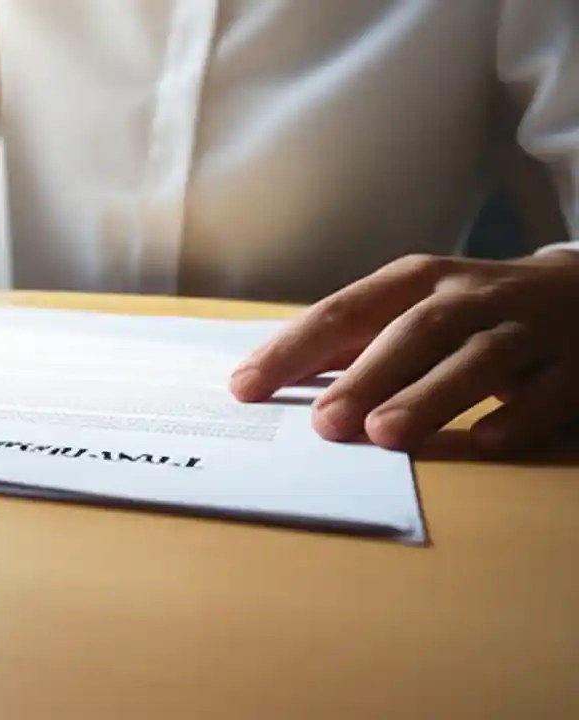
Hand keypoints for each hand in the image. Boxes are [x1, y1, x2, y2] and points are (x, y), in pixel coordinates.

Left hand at [229, 252, 578, 453]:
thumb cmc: (470, 312)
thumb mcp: (411, 309)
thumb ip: (349, 343)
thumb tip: (263, 379)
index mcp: (417, 280)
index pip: (344, 311)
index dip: (294, 349)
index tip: (246, 387)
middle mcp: (472, 295)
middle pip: (416, 331)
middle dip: (367, 378)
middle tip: (323, 425)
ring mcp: (529, 327)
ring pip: (480, 358)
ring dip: (431, 396)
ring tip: (385, 434)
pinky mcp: (576, 364)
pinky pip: (550, 391)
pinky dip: (518, 416)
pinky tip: (484, 442)